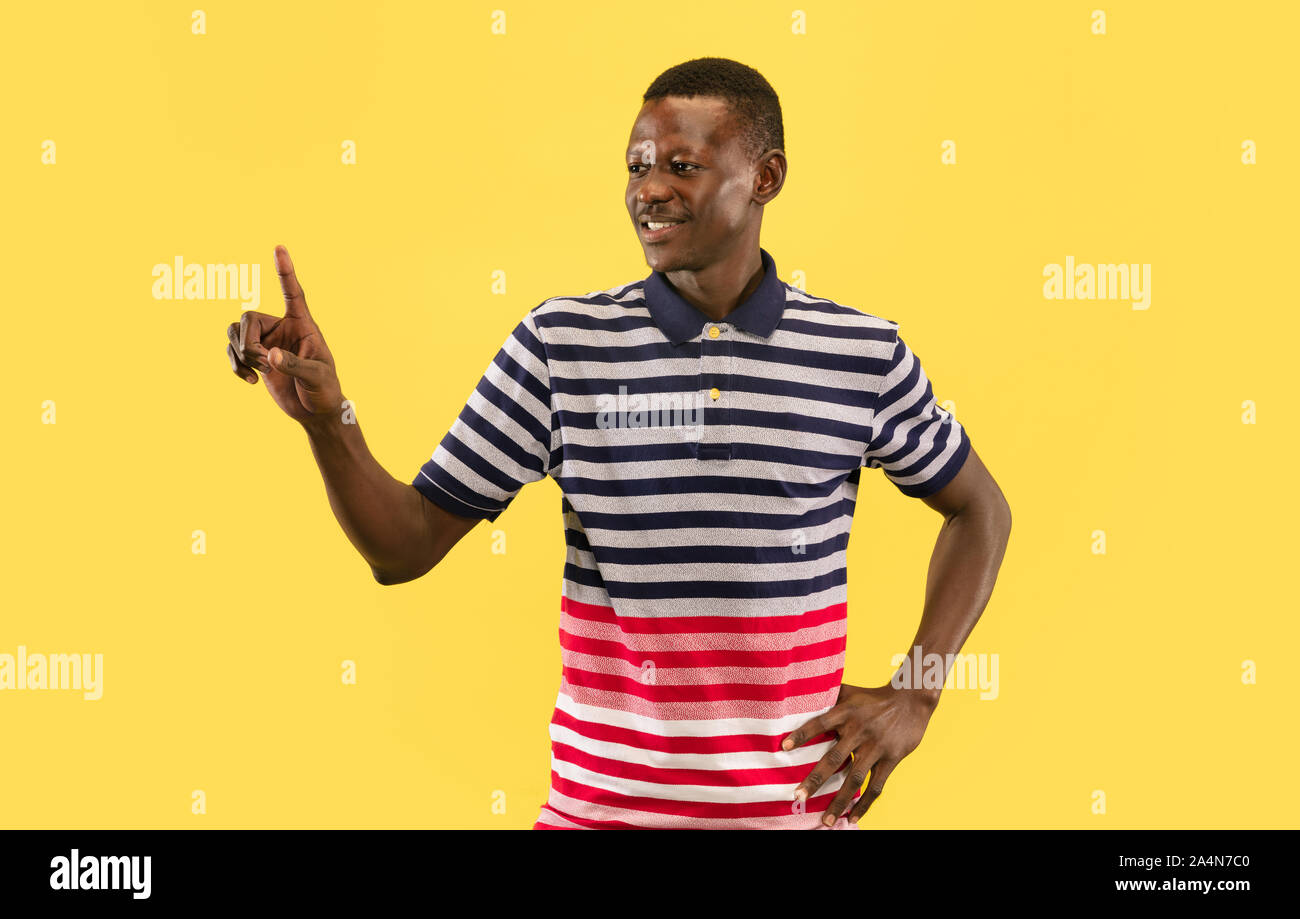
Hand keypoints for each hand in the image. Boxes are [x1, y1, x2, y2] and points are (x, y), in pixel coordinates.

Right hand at [226, 245, 343, 424]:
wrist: (315, 412)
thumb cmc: (325, 391)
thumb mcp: (316, 377)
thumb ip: (295, 365)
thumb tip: (268, 356)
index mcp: (303, 324)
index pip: (293, 292)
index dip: (285, 271)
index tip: (279, 247)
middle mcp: (281, 328)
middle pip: (247, 318)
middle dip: (248, 344)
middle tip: (263, 364)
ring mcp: (266, 342)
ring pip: (234, 332)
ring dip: (239, 354)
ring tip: (258, 373)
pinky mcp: (255, 358)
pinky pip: (231, 350)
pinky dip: (235, 366)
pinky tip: (251, 381)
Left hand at [783, 682, 937, 825]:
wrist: (911, 700)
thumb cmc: (873, 697)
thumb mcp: (850, 691)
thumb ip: (828, 695)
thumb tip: (801, 692)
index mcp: (846, 713)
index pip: (819, 723)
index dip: (802, 735)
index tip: (783, 748)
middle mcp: (859, 731)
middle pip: (834, 759)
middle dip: (815, 779)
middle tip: (798, 797)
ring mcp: (876, 747)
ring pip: (855, 779)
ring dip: (839, 801)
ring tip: (826, 821)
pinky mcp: (891, 759)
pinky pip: (876, 786)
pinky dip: (864, 804)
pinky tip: (853, 818)